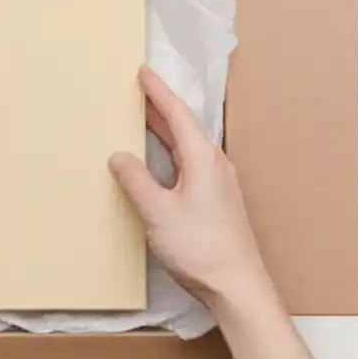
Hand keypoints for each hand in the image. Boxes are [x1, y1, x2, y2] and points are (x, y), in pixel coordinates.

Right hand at [108, 66, 269, 305]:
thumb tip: (120, 157)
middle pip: (185, 128)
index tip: (143, 72)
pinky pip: (191, 166)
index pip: (178, 114)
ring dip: (166, 133)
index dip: (158, 92)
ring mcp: (219, 185)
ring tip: (144, 123)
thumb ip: (136, 181)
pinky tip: (160, 166)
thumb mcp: (158, 212)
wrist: (237, 286)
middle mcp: (215, 165)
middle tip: (138, 93)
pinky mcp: (218, 203)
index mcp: (202, 158)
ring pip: (188, 148)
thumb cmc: (200, 247)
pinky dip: (172, 156)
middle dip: (160, 109)